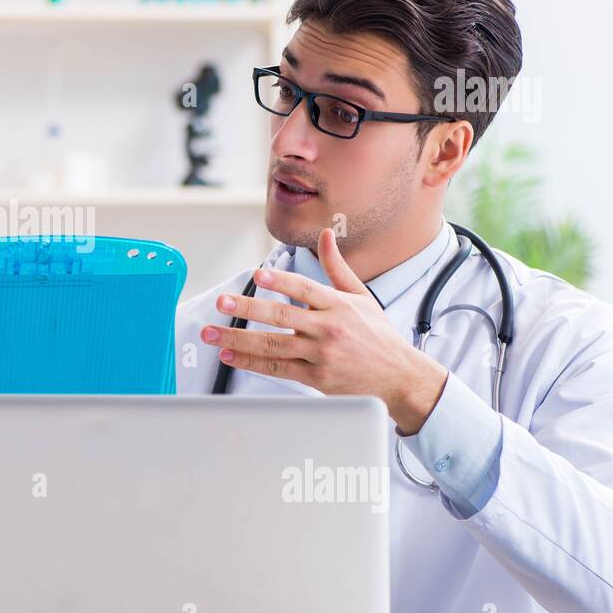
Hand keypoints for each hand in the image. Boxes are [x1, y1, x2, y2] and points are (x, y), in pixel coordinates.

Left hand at [200, 226, 448, 433]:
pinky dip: (251, 362)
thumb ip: (337, 267)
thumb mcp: (362, 297)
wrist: (400, 378)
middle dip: (247, 309)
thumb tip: (325, 234)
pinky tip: (230, 355)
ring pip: (273, 345)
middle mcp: (329, 329)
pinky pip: (277, 368)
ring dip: (238, 338)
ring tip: (212, 332)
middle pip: (282, 317)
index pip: (305, 289)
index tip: (258, 276)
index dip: (281, 282)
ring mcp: (321, 355)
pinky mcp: (315, 378)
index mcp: (339, 306)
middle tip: (222, 302)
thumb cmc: (378, 336)